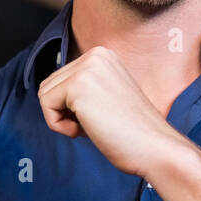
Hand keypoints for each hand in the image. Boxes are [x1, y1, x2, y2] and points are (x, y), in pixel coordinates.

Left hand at [37, 45, 185, 179]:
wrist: (154, 146)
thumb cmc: (132, 130)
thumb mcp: (106, 95)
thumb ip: (84, 86)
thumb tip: (49, 93)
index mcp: (104, 54)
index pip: (61, 79)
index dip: (73, 106)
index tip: (101, 115)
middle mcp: (96, 54)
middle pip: (50, 84)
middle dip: (66, 111)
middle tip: (96, 123)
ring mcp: (88, 68)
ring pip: (45, 94)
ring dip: (62, 118)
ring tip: (92, 125)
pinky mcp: (78, 85)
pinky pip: (46, 105)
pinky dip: (59, 125)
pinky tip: (86, 129)